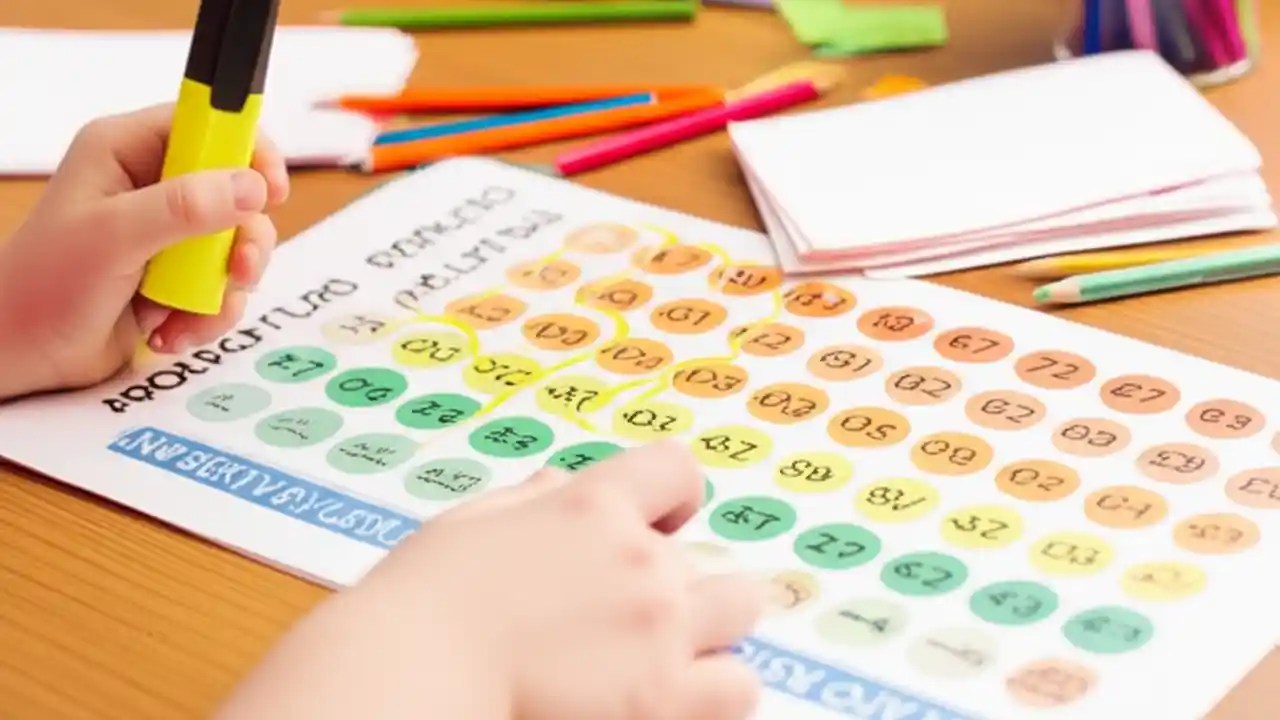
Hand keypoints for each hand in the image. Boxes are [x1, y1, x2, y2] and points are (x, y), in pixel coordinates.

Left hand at [0, 104, 288, 400]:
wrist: (22, 356)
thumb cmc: (46, 287)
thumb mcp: (114, 237)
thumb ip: (184, 208)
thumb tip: (252, 188)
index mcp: (126, 151)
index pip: (207, 126)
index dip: (248, 150)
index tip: (271, 191)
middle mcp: (152, 187)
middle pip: (237, 193)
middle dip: (244, 240)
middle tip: (239, 270)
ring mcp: (168, 235)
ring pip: (238, 247)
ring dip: (222, 289)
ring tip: (184, 314)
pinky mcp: (177, 278)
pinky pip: (224, 289)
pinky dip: (206, 315)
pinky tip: (168, 331)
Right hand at [216, 442, 764, 719]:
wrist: (411, 674)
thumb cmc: (425, 601)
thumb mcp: (473, 527)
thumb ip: (529, 505)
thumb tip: (558, 488)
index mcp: (593, 507)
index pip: (676, 470)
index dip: (671, 497)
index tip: (657, 523)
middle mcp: (642, 562)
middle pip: (712, 558)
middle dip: (683, 586)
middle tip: (635, 618)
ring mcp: (662, 631)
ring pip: (740, 612)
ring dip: (710, 633)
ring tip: (662, 657)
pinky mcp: (667, 699)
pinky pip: (738, 686)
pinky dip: (714, 691)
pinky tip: (671, 697)